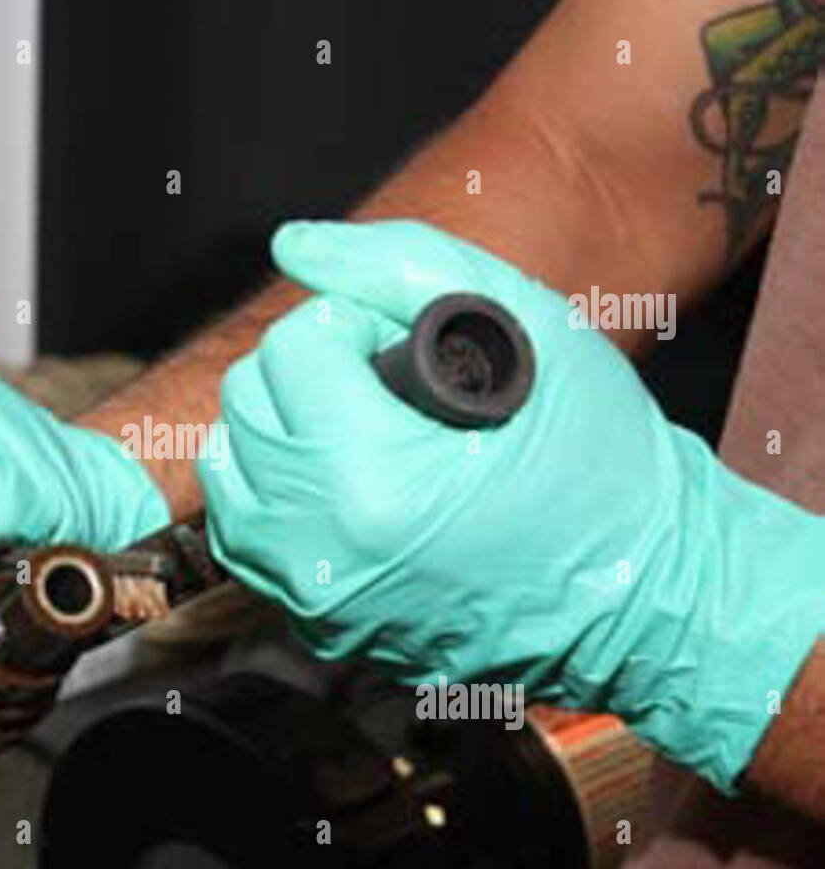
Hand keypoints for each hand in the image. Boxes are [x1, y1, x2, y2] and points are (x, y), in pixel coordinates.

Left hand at [200, 220, 824, 790]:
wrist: (638, 598)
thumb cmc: (601, 461)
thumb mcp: (525, 329)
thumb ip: (398, 266)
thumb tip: (294, 244)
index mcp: (370, 478)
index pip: (291, 347)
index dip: (346, 323)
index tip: (397, 341)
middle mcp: (322, 550)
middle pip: (247, 402)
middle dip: (305, 367)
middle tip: (377, 377)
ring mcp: (314, 598)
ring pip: (230, 469)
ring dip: (280, 427)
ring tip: (354, 424)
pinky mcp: (317, 625)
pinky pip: (246, 537)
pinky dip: (276, 493)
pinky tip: (335, 477)